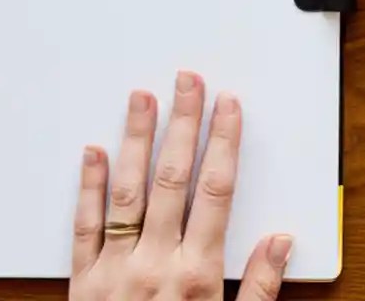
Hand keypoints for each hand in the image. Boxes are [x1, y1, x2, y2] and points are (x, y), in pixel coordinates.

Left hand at [69, 71, 291, 299]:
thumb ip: (260, 289)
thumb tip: (280, 244)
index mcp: (197, 275)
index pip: (216, 191)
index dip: (223, 142)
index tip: (227, 108)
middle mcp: (155, 265)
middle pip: (172, 179)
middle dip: (183, 124)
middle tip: (187, 84)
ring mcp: (115, 270)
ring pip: (128, 193)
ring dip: (137, 141)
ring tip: (141, 100)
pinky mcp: (84, 283)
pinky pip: (85, 226)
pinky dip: (89, 187)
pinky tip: (94, 153)